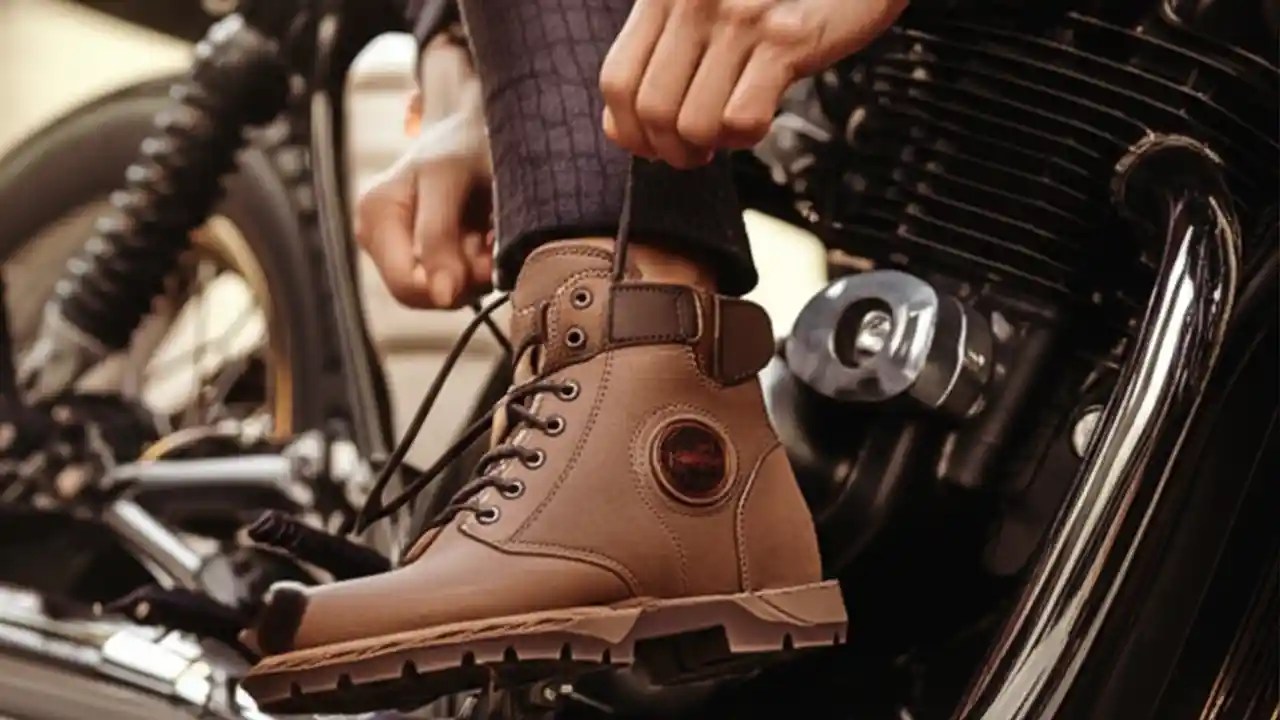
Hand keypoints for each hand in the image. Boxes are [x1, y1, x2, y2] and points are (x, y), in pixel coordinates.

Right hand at [356, 35, 493, 308]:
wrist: (477, 123)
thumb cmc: (462, 139)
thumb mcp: (450, 178)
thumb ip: (439, 236)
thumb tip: (441, 296)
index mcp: (376, 215)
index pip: (409, 286)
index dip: (455, 283)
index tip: (488, 255)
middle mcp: (378, 236)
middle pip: (427, 294)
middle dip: (466, 276)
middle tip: (491, 240)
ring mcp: (397, 247)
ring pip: (445, 291)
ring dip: (475, 270)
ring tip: (487, 229)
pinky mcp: (419, 253)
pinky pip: (452, 281)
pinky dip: (476, 266)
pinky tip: (484, 236)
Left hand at [600, 0, 906, 167]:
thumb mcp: (701, 10)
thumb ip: (660, 56)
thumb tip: (620, 129)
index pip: (617, 80)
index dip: (627, 129)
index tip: (649, 146)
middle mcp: (692, 0)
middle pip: (652, 110)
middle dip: (670, 151)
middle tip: (693, 154)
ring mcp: (738, 19)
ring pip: (695, 124)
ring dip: (709, 148)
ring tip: (725, 136)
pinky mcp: (783, 40)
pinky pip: (743, 120)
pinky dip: (748, 136)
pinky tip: (761, 112)